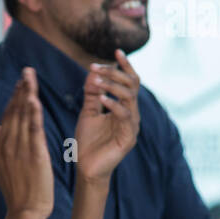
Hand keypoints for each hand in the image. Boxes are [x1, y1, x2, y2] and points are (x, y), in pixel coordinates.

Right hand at [0, 67, 52, 218]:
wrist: (25, 212)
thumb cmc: (17, 192)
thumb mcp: (3, 167)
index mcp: (0, 146)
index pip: (8, 115)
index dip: (14, 97)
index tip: (21, 82)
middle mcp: (7, 144)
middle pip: (14, 111)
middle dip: (20, 89)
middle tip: (27, 70)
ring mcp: (19, 149)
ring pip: (23, 116)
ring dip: (27, 94)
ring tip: (30, 76)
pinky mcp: (34, 155)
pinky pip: (33, 129)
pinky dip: (33, 113)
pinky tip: (34, 98)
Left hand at [74, 49, 139, 182]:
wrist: (87, 168)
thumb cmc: (88, 141)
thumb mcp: (88, 112)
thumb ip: (92, 93)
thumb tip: (92, 71)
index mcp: (124, 106)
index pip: (130, 81)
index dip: (125, 66)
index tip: (116, 51)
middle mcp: (131, 114)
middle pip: (132, 85)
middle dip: (114, 73)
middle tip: (96, 67)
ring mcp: (132, 125)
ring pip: (130, 97)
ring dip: (113, 86)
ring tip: (97, 81)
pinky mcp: (128, 138)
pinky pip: (125, 116)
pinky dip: (113, 104)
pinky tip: (101, 99)